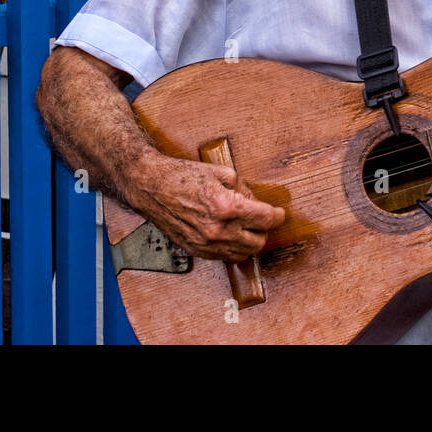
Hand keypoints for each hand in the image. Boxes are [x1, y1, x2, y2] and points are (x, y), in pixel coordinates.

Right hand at [126, 152, 285, 261]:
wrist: (151, 187)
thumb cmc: (183, 176)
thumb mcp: (221, 173)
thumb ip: (244, 189)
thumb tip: (255, 203)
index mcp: (226, 206)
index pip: (265, 219)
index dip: (277, 216)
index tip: (280, 214)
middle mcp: (217, 229)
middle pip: (258, 241)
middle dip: (264, 229)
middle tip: (262, 219)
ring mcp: (206, 243)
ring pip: (243, 253)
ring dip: (250, 242)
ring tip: (247, 228)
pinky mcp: (196, 250)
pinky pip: (225, 257)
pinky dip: (233, 248)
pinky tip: (231, 235)